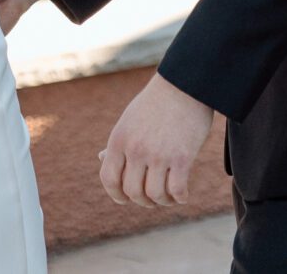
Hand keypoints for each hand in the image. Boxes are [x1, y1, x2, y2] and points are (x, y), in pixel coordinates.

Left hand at [99, 73, 213, 207]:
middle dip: (143, 201)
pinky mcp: (182, 157)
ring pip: (155, 195)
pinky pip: (176, 190)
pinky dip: (179, 198)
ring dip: (162, 202)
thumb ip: (118, 143)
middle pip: (133, 192)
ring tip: (169, 198)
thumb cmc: (156, 103)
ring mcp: (158, 154)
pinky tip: (182, 195)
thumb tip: (101, 159)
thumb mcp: (129, 120)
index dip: (116, 195)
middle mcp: (136, 149)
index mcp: (119, 140)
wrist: (185, 84)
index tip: (125, 199)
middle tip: (152, 199)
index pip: (109, 179)